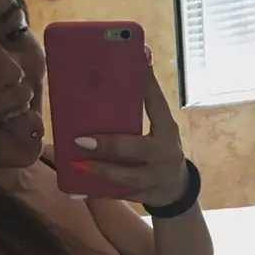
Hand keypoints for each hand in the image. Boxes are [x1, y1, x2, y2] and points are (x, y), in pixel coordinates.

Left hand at [74, 46, 187, 206]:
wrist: (176, 191)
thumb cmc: (162, 151)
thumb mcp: (161, 128)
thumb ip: (147, 103)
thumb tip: (139, 58)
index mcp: (167, 131)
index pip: (157, 104)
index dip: (146, 85)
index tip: (134, 61)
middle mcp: (163, 154)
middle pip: (136, 148)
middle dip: (109, 145)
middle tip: (81, 139)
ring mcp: (153, 178)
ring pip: (125, 176)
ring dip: (101, 171)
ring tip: (77, 164)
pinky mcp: (142, 196)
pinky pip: (116, 194)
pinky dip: (97, 192)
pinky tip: (78, 190)